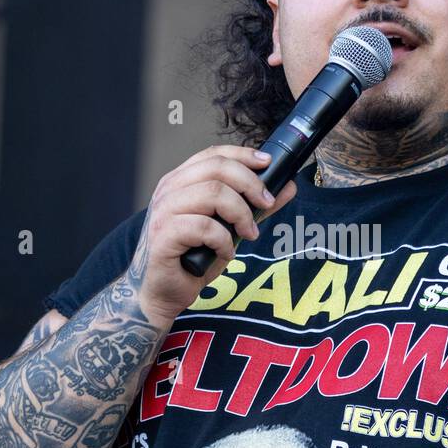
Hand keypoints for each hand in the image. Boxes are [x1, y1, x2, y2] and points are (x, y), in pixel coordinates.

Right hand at [130, 144, 296, 326]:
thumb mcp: (230, 229)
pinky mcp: (163, 235)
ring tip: (248, 234)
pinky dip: (224, 241)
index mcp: (181, 182)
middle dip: (250, 184)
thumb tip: (286, 187)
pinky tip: (225, 253)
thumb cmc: (191, 260)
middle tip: (267, 204)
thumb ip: (255, 207)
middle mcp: (169, 190)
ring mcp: (163, 211)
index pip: (213, 154)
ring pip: (212, 194)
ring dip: (241, 214)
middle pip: (216, 168)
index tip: (268, 164)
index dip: (243, 155)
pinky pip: (204, 227)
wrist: (162, 294)